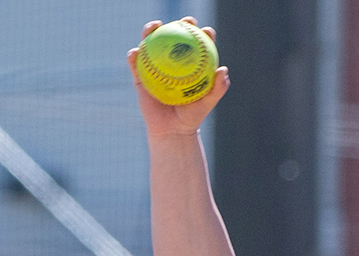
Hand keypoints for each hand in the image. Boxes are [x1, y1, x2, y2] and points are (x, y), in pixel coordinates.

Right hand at [128, 20, 229, 140]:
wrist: (172, 130)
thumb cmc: (191, 116)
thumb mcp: (207, 103)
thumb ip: (218, 88)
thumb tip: (223, 70)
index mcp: (190, 64)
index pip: (198, 44)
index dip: (203, 34)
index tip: (206, 32)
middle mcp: (172, 61)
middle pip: (175, 36)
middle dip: (180, 24)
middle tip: (185, 22)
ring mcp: (155, 66)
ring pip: (151, 43)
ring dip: (150, 30)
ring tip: (154, 26)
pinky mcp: (140, 75)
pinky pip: (135, 63)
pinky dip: (134, 55)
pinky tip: (135, 52)